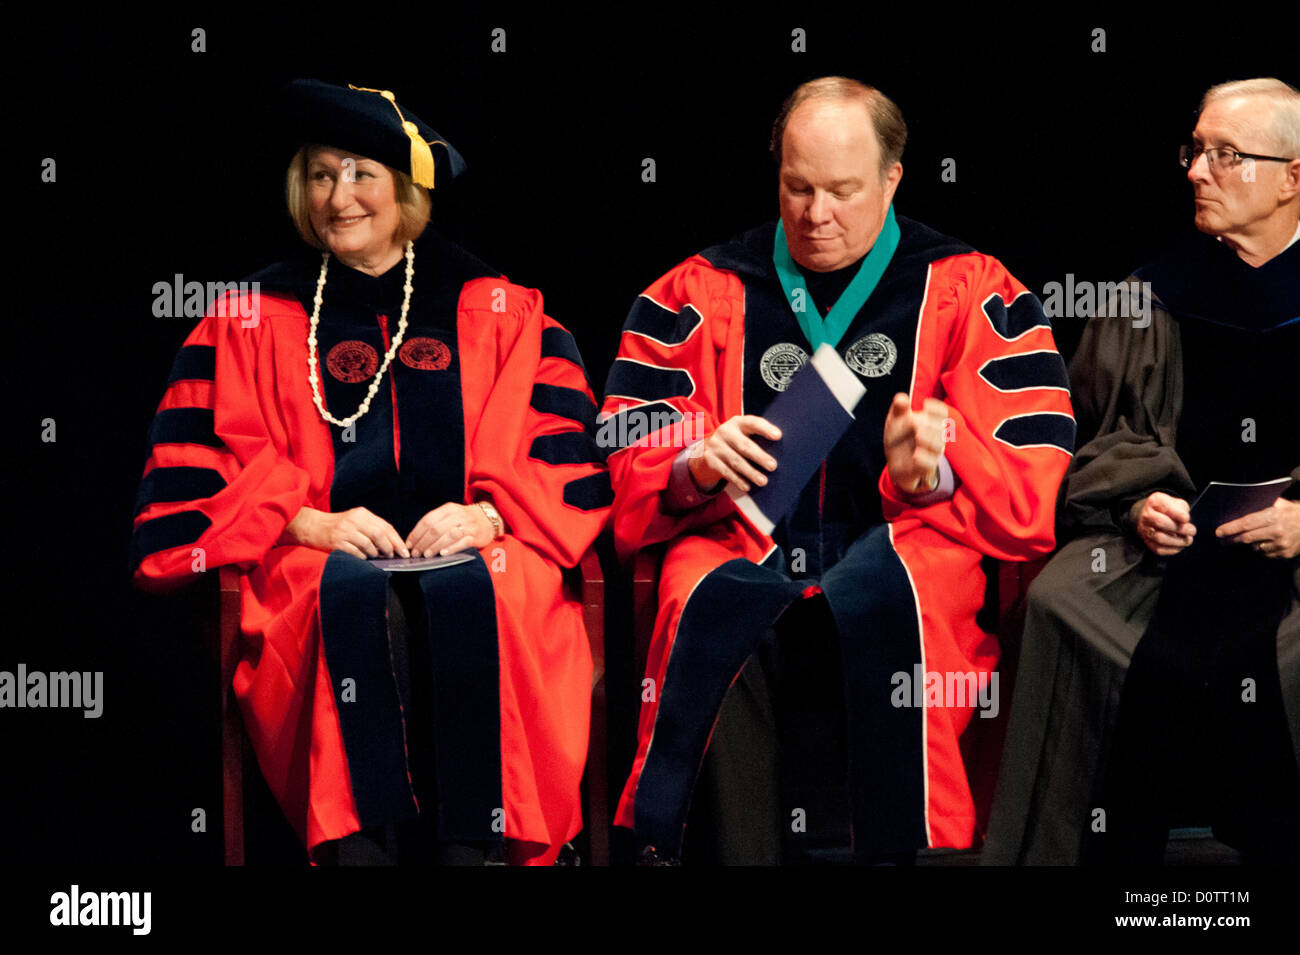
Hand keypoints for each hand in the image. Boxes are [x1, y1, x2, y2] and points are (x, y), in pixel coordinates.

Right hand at [281, 506, 408, 558]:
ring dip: (375, 554)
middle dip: (389, 548)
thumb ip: (372, 528)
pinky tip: (364, 559)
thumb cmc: (338, 526)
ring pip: (368, 546)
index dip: (397, 540)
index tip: (404, 551)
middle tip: (392, 557)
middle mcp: (354, 521)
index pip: (385, 527)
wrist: (312, 526)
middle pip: (379, 535)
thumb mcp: (356, 520)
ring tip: (376, 557)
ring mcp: (345, 532)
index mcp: (362, 514)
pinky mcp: (337, 543)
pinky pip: (356, 553)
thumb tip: (393, 544)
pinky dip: (363, 558)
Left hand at [405, 502, 493, 556]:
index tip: (409, 545)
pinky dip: (452, 548)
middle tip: (416, 553)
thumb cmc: (464, 520)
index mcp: (448, 509)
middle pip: (436, 529)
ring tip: (427, 555)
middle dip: (423, 542)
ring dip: (435, 546)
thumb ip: (435, 524)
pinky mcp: (476, 535)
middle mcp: (457, 515)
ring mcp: (467, 525)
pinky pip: (463, 542)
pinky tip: (443, 554)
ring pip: (448, 535)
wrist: (489, 518)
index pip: (428, 520)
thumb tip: (416, 540)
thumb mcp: (450, 515)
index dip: (416, 534)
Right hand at [688, 415, 780, 493]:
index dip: (765, 428)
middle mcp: (725, 432)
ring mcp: (715, 446)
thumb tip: (780, 453)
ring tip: (764, 481)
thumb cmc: (734, 444)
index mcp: (737, 423)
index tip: (778, 436)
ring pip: (736, 461)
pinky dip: (738, 480)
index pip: (752, 423)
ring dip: (751, 472)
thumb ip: (756, 439)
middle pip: (744, 445)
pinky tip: (747, 486)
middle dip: (760, 457)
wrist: (705, 451)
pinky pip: (726, 472)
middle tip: (773, 466)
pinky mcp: (709, 460)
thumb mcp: (742, 435)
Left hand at [884, 393, 945, 493]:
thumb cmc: (898, 435)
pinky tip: (915, 454)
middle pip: (941, 427)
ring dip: (929, 439)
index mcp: (930, 421)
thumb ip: (898, 408)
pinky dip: (924, 458)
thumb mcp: (895, 419)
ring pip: (938, 445)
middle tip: (914, 423)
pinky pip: (931, 463)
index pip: (941, 412)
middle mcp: (935, 436)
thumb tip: (902, 399)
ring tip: (917, 435)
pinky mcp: (926, 466)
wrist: (893, 460)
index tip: (925, 405)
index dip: (936, 407)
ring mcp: (932, 451)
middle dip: (929, 424)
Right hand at [1132, 492, 1195, 555]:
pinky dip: (1173, 549)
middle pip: (1160, 522)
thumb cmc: (1169, 510)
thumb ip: (1182, 509)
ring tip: (1188, 539)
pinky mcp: (1147, 542)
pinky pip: (1159, 549)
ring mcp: (1145, 529)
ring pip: (1159, 538)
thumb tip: (1184, 522)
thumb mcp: (1177, 503)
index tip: (1187, 519)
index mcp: (1154, 501)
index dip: (1178, 514)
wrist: (1153, 516)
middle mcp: (1146, 515)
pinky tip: (1180, 545)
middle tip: (1192, 530)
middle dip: (1180, 528)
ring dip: (1178, 541)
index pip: (1165, 507)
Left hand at [1216, 498, 1299, 558]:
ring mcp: (1281, 544)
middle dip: (1231, 540)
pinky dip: (1260, 549)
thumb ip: (1263, 505)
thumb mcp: (1282, 504)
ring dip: (1246, 545)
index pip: (1246, 523)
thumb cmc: (1295, 512)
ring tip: (1239, 541)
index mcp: (1274, 516)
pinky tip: (1260, 544)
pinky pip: (1265, 554)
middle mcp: (1277, 531)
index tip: (1219, 532)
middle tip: (1222, 540)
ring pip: (1255, 547)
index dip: (1230, 528)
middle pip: (1247, 538)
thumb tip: (1241, 507)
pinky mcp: (1285, 553)